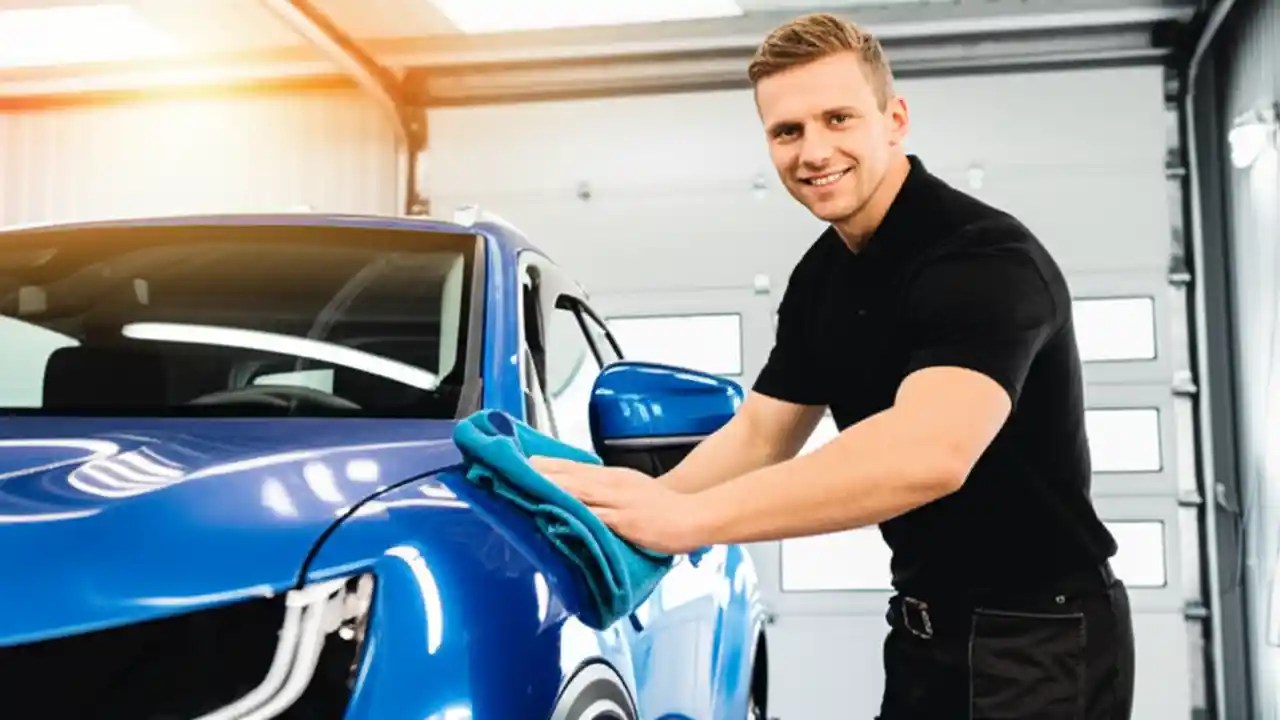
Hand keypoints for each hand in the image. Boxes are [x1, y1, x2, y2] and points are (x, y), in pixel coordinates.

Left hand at [531, 457, 711, 554]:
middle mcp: (612, 484)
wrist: (692, 515)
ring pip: (579, 491)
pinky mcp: (624, 520)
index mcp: (612, 477)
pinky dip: (577, 513)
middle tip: (514, 468)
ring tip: (529, 484)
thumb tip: (579, 494)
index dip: (549, 463)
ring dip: (554, 488)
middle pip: (571, 476)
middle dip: (543, 473)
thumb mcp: (630, 491)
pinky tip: (560, 514)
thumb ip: (605, 492)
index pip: (574, 466)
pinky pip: (595, 517)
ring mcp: (617, 502)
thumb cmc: (662, 507)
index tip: (524, 459)